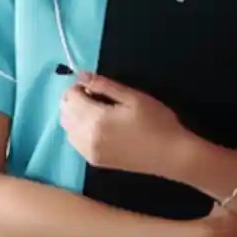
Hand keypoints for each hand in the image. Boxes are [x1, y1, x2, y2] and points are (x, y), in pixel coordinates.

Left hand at [57, 72, 196, 180]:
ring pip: (67, 128)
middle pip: (64, 113)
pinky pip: (75, 142)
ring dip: (74, 115)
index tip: (94, 86)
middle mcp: (86, 137)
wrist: (172, 156)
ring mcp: (89, 152)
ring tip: (97, 111)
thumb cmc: (157, 122)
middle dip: (74, 100)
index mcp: (96, 119)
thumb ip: (104, 85)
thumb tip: (81, 75)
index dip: (78, 87)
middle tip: (95, 96)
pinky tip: (97, 126)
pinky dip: (78, 130)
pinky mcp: (95, 161)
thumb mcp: (133, 97)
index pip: (70, 97)